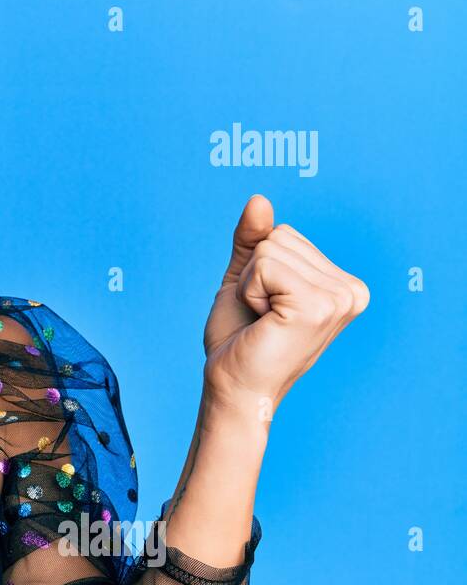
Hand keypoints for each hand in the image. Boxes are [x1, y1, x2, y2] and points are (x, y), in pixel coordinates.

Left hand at [202, 194, 368, 414]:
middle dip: (252, 275)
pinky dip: (249, 291)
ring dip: (249, 285)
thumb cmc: (239, 338)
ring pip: (269, 248)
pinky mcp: (317, 305)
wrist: (233, 385)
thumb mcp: (244, 279)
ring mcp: (339, 298)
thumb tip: (258, 199)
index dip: (257, 268)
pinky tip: (263, 323)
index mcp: (342, 284)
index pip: (285, 234)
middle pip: (279, 236)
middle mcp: (351, 290)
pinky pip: (263, 265)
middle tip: (260, 317)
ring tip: (263, 321)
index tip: (264, 307)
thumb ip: (253, 240)